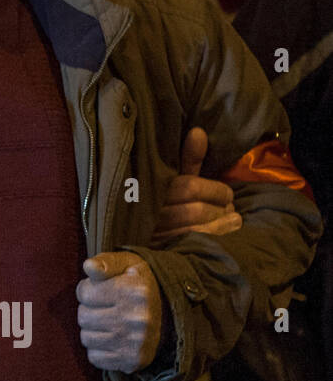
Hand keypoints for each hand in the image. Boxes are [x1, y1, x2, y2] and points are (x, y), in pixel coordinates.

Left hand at [77, 252, 163, 373]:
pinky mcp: (133, 361)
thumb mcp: (125, 264)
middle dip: (88, 310)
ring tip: (108, 323)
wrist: (166, 313)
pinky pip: (94, 357)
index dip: (87, 290)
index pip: (84, 293)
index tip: (100, 291)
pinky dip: (98, 349)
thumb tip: (89, 266)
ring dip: (92, 330)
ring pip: (86, 338)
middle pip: (83, 317)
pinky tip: (112, 339)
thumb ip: (105, 262)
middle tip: (104, 308)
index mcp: (136, 291)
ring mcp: (137, 342)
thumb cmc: (136, 284)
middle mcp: (138, 318)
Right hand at [151, 127, 241, 242]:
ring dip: (223, 220)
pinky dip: (220, 232)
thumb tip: (198, 132)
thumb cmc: (169, 203)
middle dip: (221, 207)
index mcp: (153, 189)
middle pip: (197, 208)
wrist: (148, 244)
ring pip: (199, 224)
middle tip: (230, 206)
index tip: (226, 194)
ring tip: (231, 218)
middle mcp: (152, 211)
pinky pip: (199, 239)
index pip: (189, 187)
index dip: (216, 190)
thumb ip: (189, 160)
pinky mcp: (166, 248)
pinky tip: (229, 227)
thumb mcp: (177, 180)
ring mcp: (158, 233)